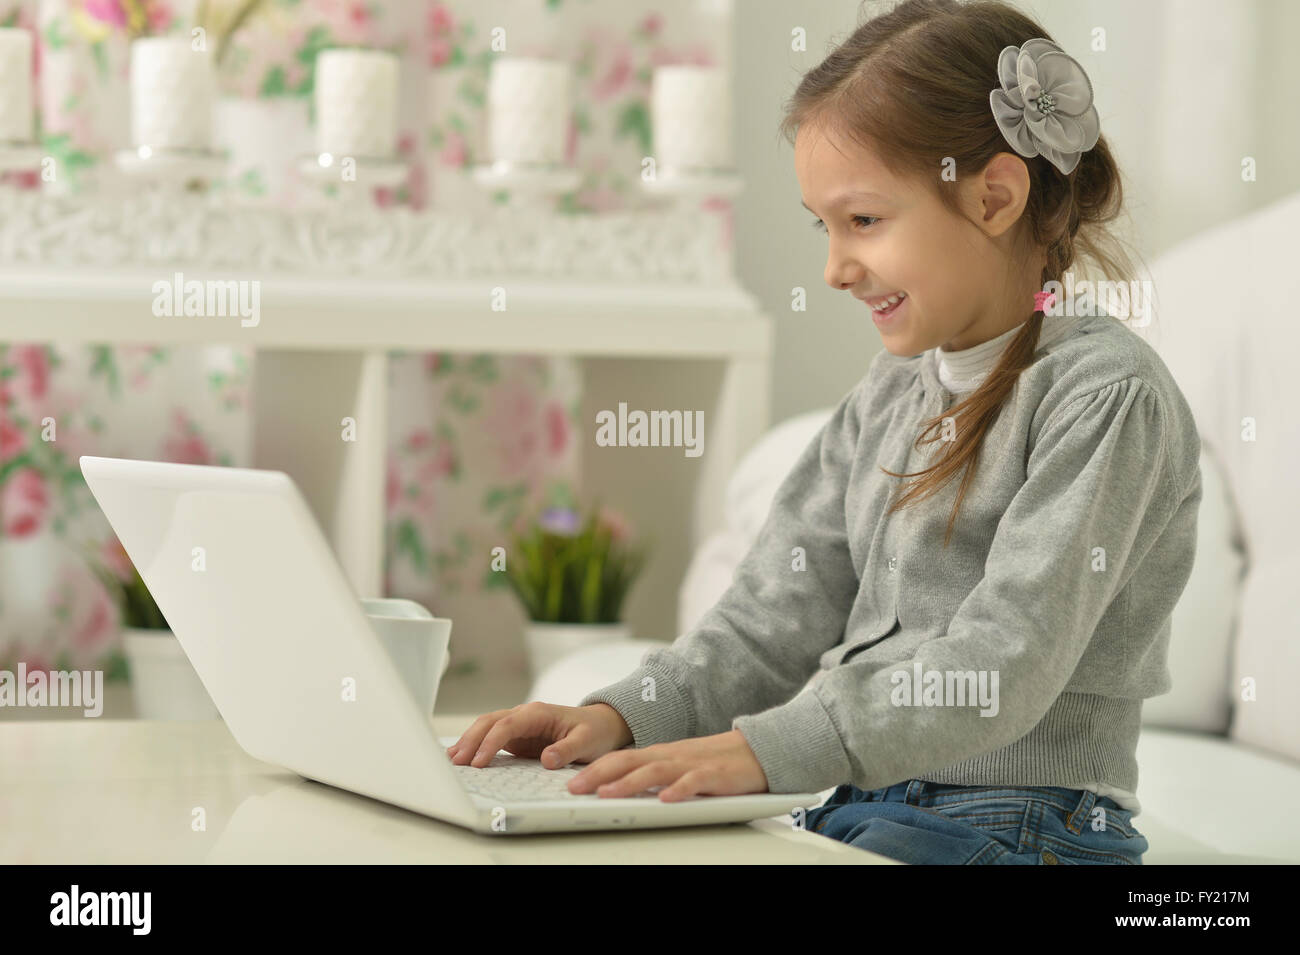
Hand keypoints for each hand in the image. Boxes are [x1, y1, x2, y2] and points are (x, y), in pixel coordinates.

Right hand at [446, 701, 632, 768]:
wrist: (601, 725)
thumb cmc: (594, 731)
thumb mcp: (587, 741)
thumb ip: (567, 750)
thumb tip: (547, 760)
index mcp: (538, 713)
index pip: (507, 725)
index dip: (490, 743)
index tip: (479, 762)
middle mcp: (524, 715)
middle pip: (489, 722)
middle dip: (470, 740)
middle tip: (455, 762)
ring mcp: (519, 725)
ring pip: (487, 728)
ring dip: (469, 742)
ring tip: (451, 761)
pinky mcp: (518, 737)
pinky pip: (492, 739)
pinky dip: (476, 746)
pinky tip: (463, 757)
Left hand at [567, 729, 768, 801]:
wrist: (753, 750)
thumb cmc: (713, 762)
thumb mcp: (676, 765)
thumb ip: (650, 774)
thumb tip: (618, 788)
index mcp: (660, 755)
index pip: (621, 759)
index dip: (595, 769)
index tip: (571, 783)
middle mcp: (670, 757)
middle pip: (630, 762)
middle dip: (600, 774)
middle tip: (576, 788)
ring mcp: (690, 765)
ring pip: (655, 771)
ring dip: (629, 783)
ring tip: (607, 793)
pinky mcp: (713, 775)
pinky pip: (693, 782)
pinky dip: (678, 790)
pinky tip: (665, 799)